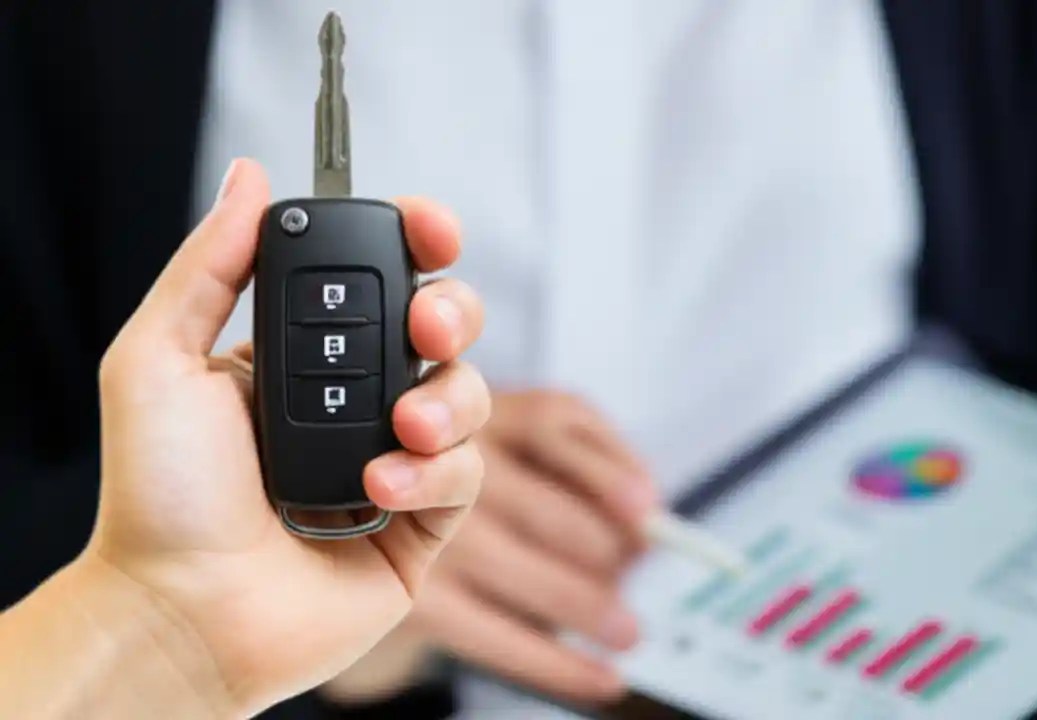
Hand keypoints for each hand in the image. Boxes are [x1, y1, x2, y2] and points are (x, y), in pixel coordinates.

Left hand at [80, 158, 487, 715]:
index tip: (432, 229)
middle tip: (429, 328)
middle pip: (445, 327)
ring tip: (398, 429)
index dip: (420, 242)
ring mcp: (396, 459)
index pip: (380, 276)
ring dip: (446, 402)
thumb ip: (210, 264)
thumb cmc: (156, 496)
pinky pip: (466, 475)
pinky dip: (434, 472)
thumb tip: (250, 179)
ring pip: (469, 397)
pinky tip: (381, 486)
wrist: (180, 611)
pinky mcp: (423, 521)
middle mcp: (357, 400)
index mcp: (303, 353)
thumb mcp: (157, 359)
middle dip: (453, 313)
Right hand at [325, 390, 657, 705]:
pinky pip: (502, 637)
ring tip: (626, 630)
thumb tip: (646, 506)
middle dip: (605, 552)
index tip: (646, 509)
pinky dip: (559, 664)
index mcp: (469, 398)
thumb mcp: (507, 434)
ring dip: (591, 608)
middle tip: (635, 571)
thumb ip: (583, 450)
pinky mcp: (413, 595)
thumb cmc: (445, 473)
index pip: (554, 424)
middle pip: (550, 511)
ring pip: (533, 575)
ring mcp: (420, 530)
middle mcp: (440, 458)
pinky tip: (601, 678)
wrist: (328, 529)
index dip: (607, 470)